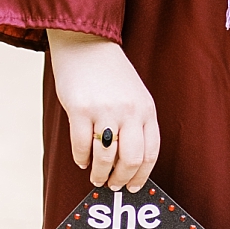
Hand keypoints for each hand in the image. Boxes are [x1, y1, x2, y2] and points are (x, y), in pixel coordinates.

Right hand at [47, 29, 160, 190]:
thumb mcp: (134, 95)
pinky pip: (81, 145)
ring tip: (95, 176)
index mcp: (146, 109)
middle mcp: (128, 111)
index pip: (150, 153)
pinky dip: (81, 158)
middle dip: (121, 179)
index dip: (141, 175)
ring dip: (99, 174)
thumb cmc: (110, 73)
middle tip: (113, 185)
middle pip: (131, 160)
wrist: (86, 42)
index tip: (133, 186)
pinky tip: (81, 159)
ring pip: (105, 158)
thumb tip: (128, 163)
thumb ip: (136, 123)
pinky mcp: (79, 109)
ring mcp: (104, 111)